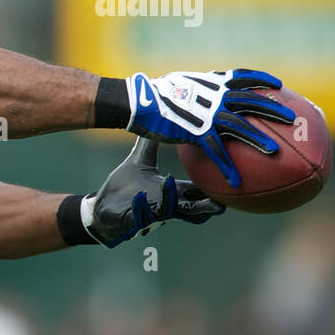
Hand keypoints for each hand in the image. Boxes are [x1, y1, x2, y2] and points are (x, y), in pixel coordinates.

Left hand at [83, 138, 224, 247]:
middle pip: (193, 206)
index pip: (196, 190)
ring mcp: (152, 211)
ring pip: (175, 212)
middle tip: (225, 203)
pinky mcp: (136, 217)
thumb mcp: (138, 161)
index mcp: (170, 190)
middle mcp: (166, 202)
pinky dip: (144, 205)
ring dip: (189, 207)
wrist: (102, 205)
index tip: (232, 180)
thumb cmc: (123, 186)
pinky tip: (144, 194)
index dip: (213, 187)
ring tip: (202, 204)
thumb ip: (149, 143)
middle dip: (207, 206)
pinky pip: (145, 213)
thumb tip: (157, 117)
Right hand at [125, 69, 294, 187]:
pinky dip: (227, 167)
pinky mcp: (197, 131)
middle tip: (290, 118)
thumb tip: (195, 90)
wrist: (138, 101)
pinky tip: (236, 183)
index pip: (242, 76)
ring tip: (274, 151)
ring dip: (259, 139)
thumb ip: (192, 89)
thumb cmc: (151, 93)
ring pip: (240, 127)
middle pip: (251, 100)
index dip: (261, 80)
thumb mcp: (177, 84)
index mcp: (211, 83)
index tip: (277, 85)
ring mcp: (207, 114)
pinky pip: (217, 152)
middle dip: (273, 108)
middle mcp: (215, 95)